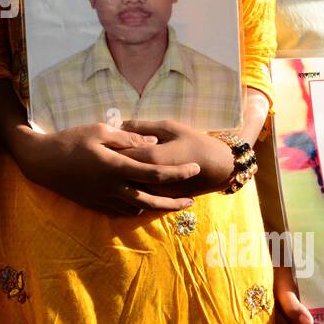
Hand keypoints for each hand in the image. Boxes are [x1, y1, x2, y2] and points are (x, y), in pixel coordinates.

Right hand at [16, 122, 202, 215]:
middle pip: (151, 200)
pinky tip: (142, 202)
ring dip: (154, 207)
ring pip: (137, 209)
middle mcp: (112, 187)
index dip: (178, 172)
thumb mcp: (100, 130)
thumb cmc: (71, 140)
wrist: (42, 161)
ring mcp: (103, 199)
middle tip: (190, 202)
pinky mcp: (95, 204)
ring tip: (169, 202)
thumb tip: (154, 141)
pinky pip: (121, 211)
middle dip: (173, 203)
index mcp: (116, 167)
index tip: (194, 168)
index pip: (156, 173)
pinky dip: (135, 208)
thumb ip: (129, 138)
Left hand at [119, 119, 236, 198]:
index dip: (110, 144)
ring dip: (119, 175)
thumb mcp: (169, 127)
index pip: (120, 151)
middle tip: (108, 151)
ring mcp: (154, 192)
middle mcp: (151, 178)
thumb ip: (142, 126)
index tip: (106, 138)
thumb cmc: (193, 141)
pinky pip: (136, 195)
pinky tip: (127, 177)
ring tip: (116, 164)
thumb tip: (118, 123)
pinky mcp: (157, 200)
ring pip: (126, 185)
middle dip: (112, 161)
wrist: (216, 167)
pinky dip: (129, 185)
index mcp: (152, 157)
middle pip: (120, 171)